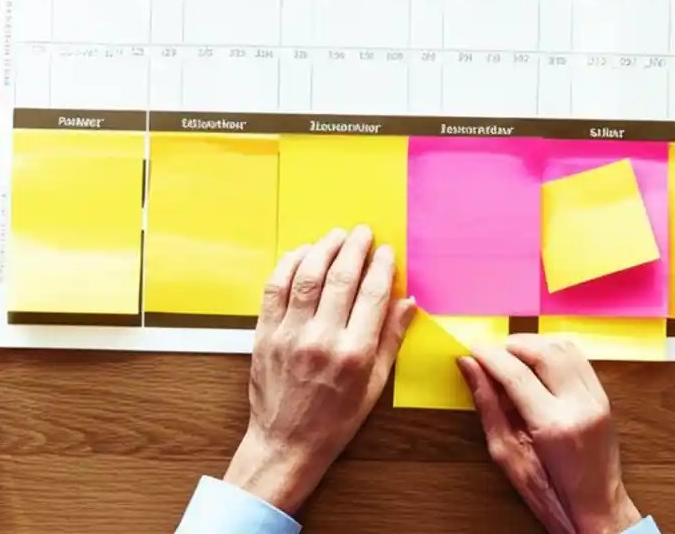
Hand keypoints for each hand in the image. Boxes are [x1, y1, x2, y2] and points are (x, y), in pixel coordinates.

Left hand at [223, 226, 416, 513]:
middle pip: (341, 278)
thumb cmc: (335, 419)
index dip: (381, 266)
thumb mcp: (374, 385)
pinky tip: (302, 253)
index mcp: (354, 354)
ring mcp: (289, 334)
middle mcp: (321, 339)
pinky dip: (288, 264)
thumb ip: (391, 339)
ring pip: (307, 275)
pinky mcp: (265, 333)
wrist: (286, 443)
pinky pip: (275, 288)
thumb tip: (408, 301)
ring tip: (336, 235)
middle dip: (355, 248)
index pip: (372, 294)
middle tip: (363, 232)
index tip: (386, 251)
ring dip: (323, 248)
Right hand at [460, 335, 641, 533]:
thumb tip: (468, 366)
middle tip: (491, 354)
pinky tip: (536, 364)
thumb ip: (487, 406)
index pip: (515, 374)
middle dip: (511, 344)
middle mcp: (580, 406)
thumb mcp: (506, 454)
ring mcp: (597, 399)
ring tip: (511, 357)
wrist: (596, 507)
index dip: (489, 356)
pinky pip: (578, 357)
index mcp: (553, 427)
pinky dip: (553, 352)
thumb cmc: (547, 491)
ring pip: (563, 347)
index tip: (471, 349)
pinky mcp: (604, 397)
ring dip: (533, 344)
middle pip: (543, 351)